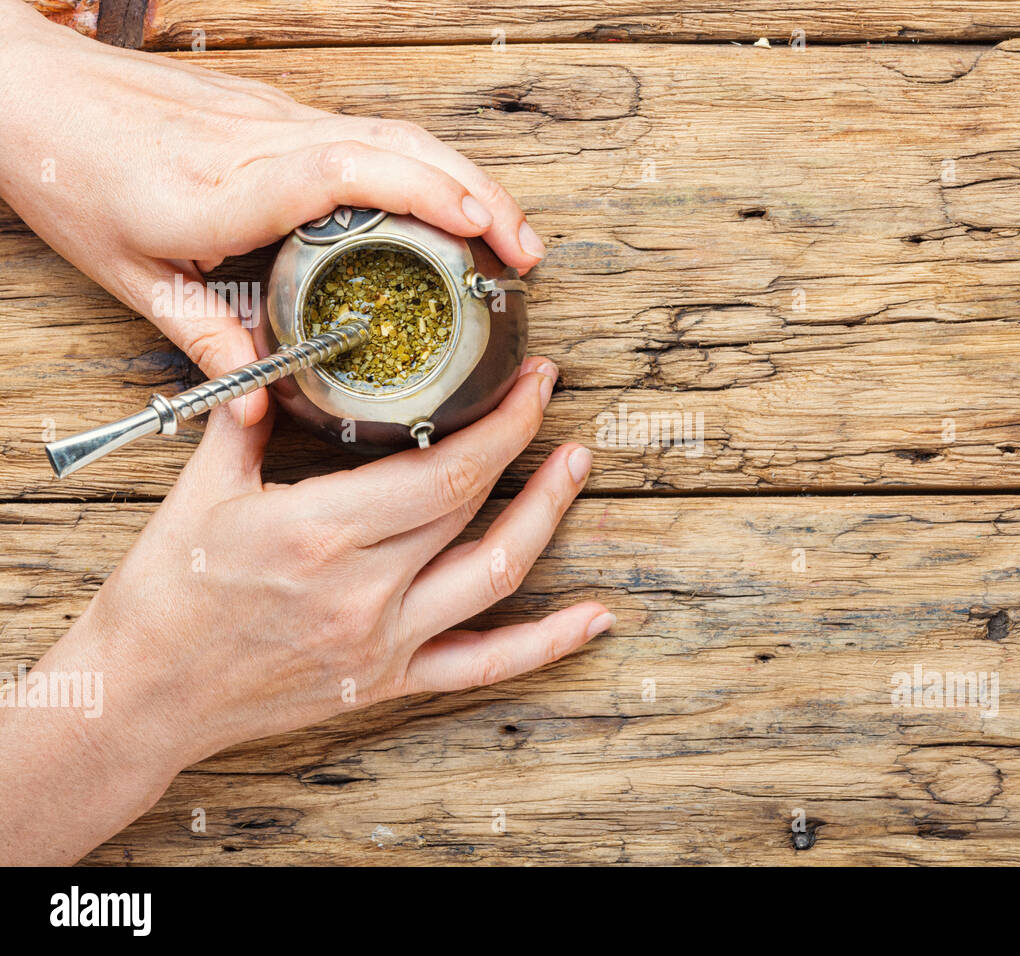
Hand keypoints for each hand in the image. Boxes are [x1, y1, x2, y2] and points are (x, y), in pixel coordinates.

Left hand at [0, 2, 546, 424]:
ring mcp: (276, 116)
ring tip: (507, 235)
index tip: (481, 232)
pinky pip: (372, 132)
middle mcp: (263, 141)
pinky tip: (446, 206)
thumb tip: (265, 405)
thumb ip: (207, 340)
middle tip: (526, 253)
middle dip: (477, 193)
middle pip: (396, 145)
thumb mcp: (133, 275)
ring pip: (395, 132)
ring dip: (462, 177)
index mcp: (226, 188)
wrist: (32, 94)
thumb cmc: (73, 175)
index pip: (343, 173)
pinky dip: (426, 167)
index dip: (423, 194)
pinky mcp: (280, 112)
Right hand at [0, 358, 612, 864]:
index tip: (528, 383)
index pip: (443, 471)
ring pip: (495, 577)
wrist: (141, 696)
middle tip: (547, 398)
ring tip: (576, 469)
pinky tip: (593, 619)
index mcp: (320, 532)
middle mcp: (364, 590)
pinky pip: (482, 665)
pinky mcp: (387, 678)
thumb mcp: (198, 494)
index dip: (500, 423)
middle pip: (473, 509)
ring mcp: (383, 641)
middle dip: (526, 447)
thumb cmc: (163, 597)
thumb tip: (273, 365)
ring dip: (547, 518)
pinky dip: (546, 643)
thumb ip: (244, 422)